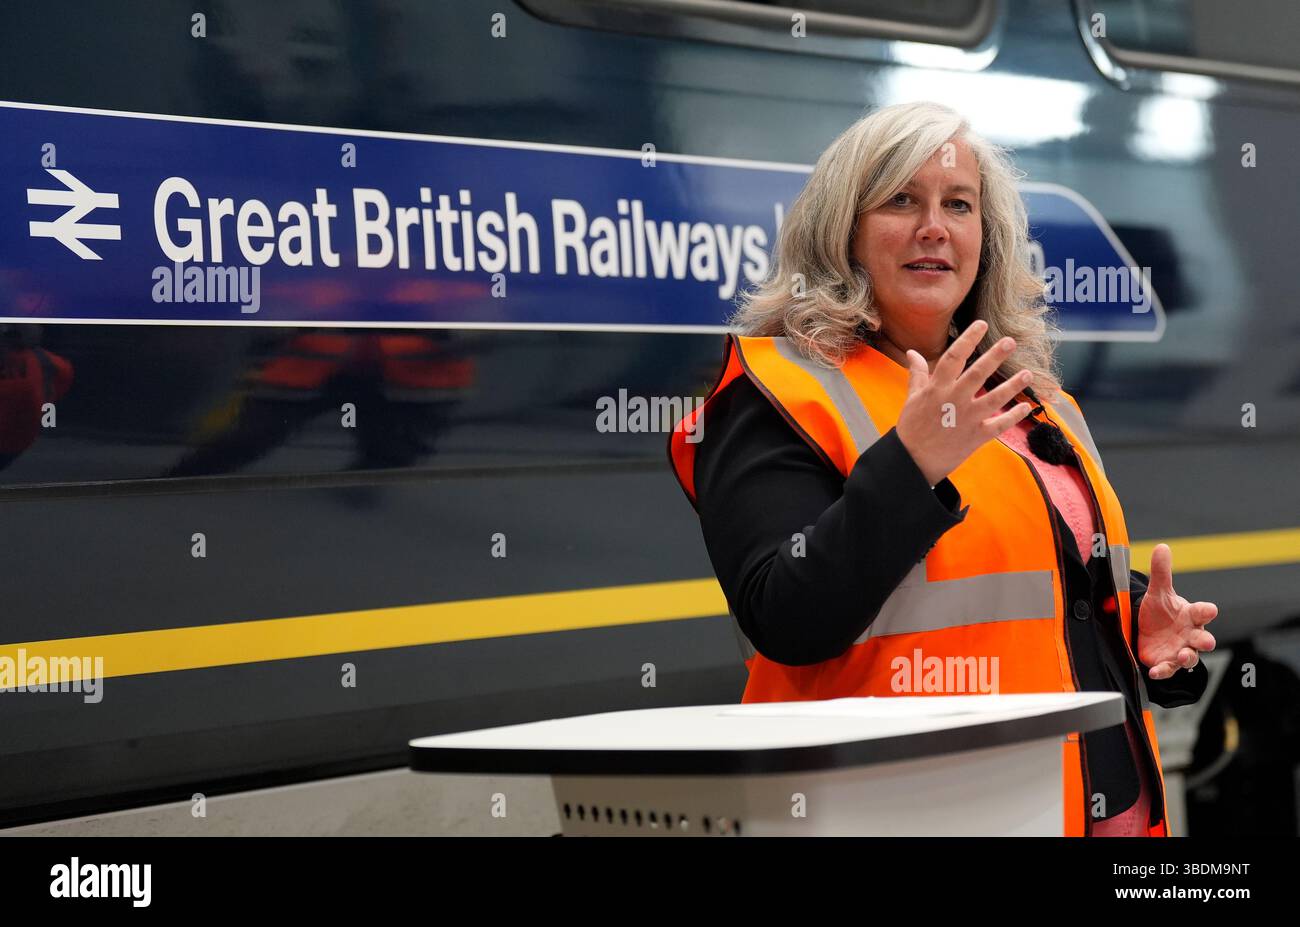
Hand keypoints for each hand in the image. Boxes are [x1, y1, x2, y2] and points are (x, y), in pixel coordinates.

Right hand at [895, 319, 1034, 485]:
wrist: (912, 461)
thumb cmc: (912, 428)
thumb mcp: (912, 398)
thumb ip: (917, 374)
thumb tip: (912, 353)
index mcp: (937, 389)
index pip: (954, 357)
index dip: (968, 339)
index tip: (981, 325)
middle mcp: (954, 401)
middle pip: (978, 374)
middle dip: (995, 356)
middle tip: (1011, 342)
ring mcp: (967, 419)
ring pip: (995, 398)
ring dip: (1013, 385)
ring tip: (1027, 373)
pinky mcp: (976, 437)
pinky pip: (999, 425)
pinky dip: (1014, 417)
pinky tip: (1026, 407)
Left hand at [1136, 543, 1217, 679]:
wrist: (1148, 630)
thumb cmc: (1161, 611)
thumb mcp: (1158, 591)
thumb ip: (1161, 571)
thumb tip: (1162, 547)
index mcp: (1191, 615)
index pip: (1204, 612)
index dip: (1207, 611)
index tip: (1209, 610)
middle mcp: (1190, 634)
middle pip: (1203, 638)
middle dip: (1205, 640)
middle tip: (1205, 641)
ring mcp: (1180, 649)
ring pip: (1190, 657)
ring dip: (1188, 657)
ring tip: (1184, 656)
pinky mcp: (1167, 662)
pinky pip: (1168, 669)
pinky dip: (1163, 671)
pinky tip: (1156, 671)